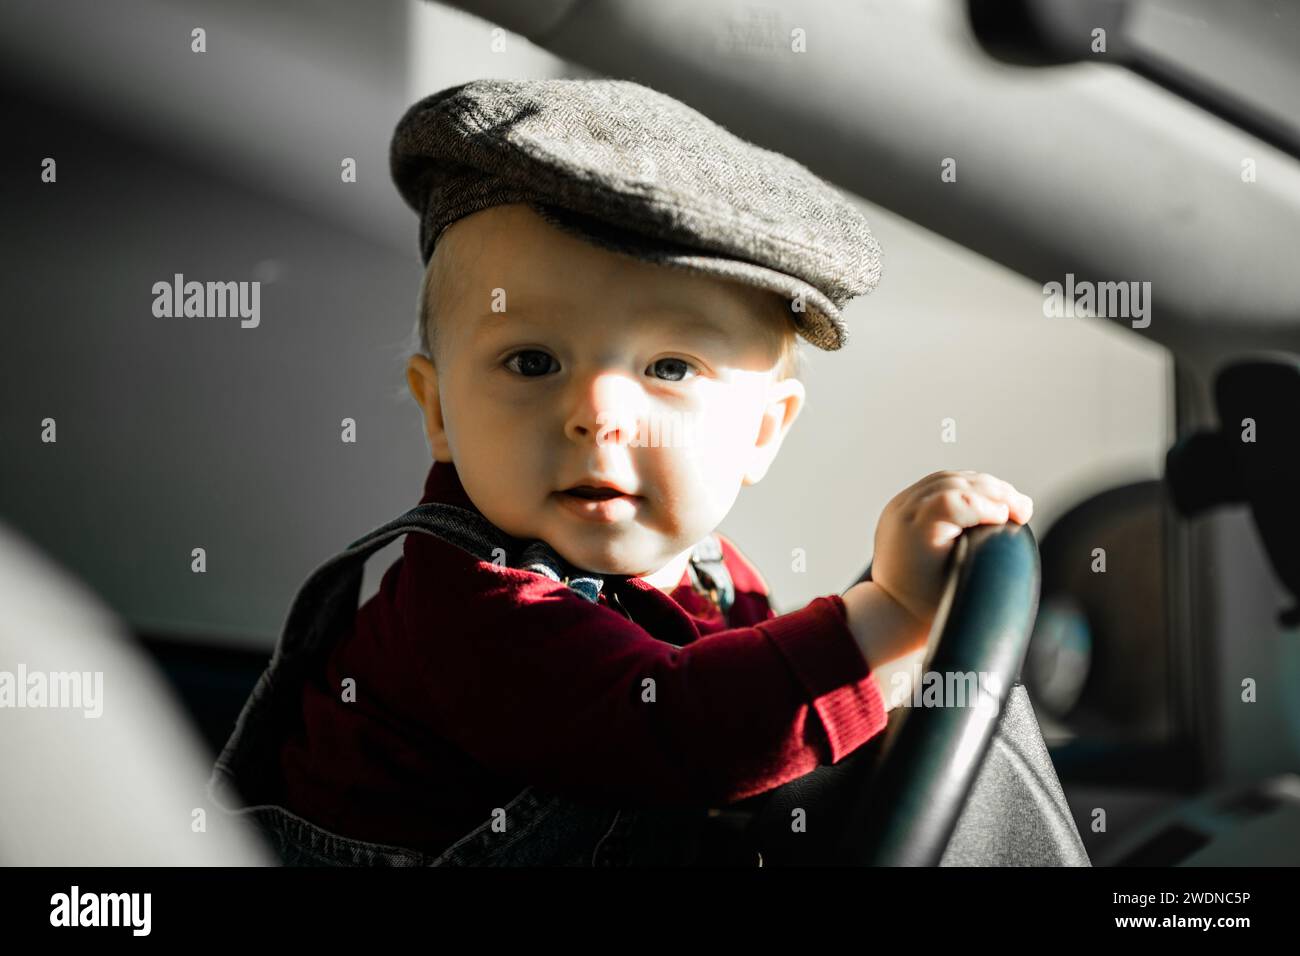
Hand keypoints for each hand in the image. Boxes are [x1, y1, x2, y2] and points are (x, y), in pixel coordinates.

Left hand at [870, 470, 1032, 631]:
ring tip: (1013, 502)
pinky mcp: (905, 502)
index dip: (986, 505)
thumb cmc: (931, 604)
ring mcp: (901, 504)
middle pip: (954, 484)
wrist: (893, 605)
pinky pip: (940, 482)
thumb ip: (984, 556)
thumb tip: (1010, 523)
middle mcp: (903, 513)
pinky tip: (991, 496)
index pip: (951, 502)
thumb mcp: (960, 587)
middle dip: (995, 492)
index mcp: (915, 533)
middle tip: (1023, 510)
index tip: (1011, 519)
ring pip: (950, 478)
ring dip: (985, 486)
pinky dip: (969, 486)